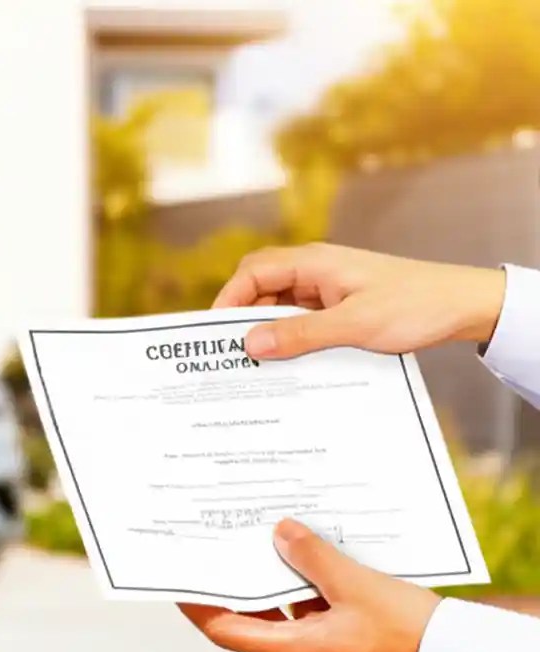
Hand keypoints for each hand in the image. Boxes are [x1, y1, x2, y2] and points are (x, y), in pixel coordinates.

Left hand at [179, 519, 439, 651]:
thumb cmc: (409, 633)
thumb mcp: (354, 585)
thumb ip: (312, 557)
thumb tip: (279, 532)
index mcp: (295, 650)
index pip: (225, 629)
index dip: (198, 604)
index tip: (178, 576)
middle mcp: (304, 651)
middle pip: (253, 615)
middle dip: (238, 578)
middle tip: (221, 543)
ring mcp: (327, 645)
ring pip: (286, 606)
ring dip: (277, 573)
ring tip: (264, 534)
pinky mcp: (349, 636)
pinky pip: (317, 605)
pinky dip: (310, 578)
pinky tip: (313, 547)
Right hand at [214, 243, 505, 359]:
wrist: (464, 305)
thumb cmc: (415, 305)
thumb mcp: (354, 326)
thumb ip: (300, 334)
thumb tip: (251, 344)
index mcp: (314, 262)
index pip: (253, 272)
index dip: (227, 299)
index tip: (214, 332)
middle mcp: (316, 269)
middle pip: (260, 285)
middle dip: (242, 315)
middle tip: (230, 350)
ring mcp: (327, 286)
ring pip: (280, 303)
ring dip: (268, 328)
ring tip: (258, 361)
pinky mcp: (339, 303)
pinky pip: (301, 316)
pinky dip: (290, 334)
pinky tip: (290, 359)